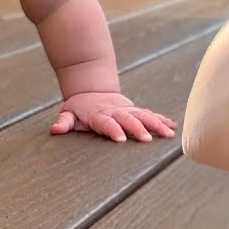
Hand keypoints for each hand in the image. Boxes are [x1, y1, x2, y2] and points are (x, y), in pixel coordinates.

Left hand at [51, 91, 177, 141]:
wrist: (91, 88)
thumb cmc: (79, 107)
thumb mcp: (68, 113)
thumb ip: (64, 122)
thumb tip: (55, 129)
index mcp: (99, 115)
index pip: (106, 123)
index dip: (113, 130)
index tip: (121, 139)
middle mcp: (116, 112)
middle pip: (128, 119)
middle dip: (138, 129)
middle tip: (147, 140)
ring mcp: (127, 110)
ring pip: (143, 116)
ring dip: (156, 124)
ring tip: (168, 133)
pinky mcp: (134, 110)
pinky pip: (150, 114)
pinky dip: (161, 119)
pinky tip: (173, 126)